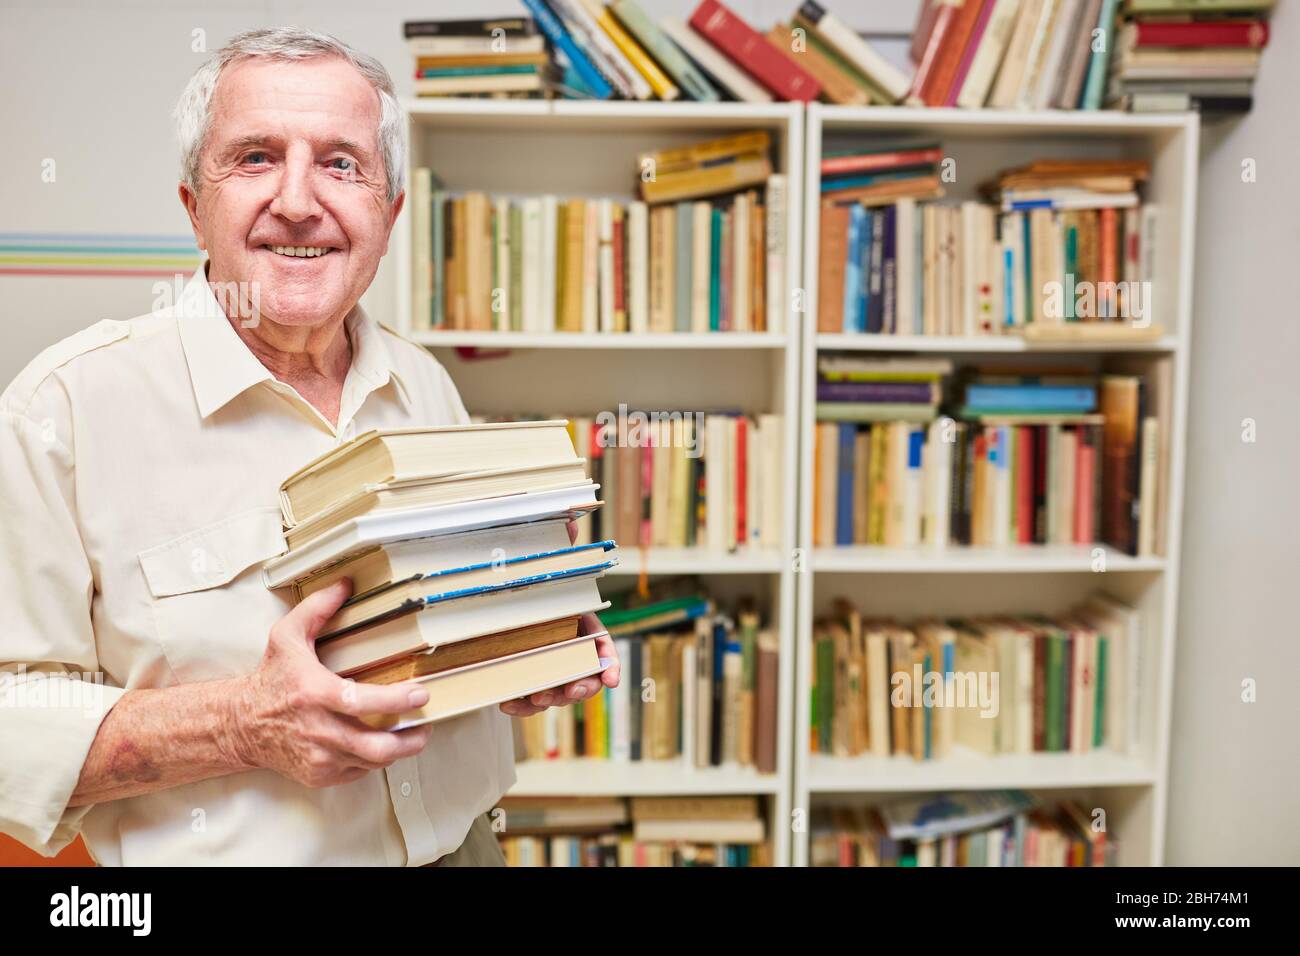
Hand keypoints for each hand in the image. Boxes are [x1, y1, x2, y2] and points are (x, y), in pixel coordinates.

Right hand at [226, 579, 434, 787]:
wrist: (240, 724)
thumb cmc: (269, 679)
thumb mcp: (287, 636)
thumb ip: (317, 608)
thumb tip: (346, 584)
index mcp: (315, 694)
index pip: (363, 702)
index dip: (397, 701)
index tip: (421, 694)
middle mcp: (318, 730)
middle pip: (376, 746)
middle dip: (410, 739)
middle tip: (426, 725)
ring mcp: (319, 758)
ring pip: (371, 762)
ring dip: (398, 750)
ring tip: (413, 735)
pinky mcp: (318, 775)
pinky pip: (358, 772)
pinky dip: (373, 760)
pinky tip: (381, 744)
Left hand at [498, 610, 619, 717]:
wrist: (531, 613)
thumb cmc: (557, 613)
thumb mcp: (576, 611)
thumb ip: (587, 623)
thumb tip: (591, 641)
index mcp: (591, 651)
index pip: (607, 663)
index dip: (611, 671)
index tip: (610, 680)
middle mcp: (575, 672)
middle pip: (582, 688)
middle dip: (578, 691)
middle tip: (570, 689)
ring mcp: (554, 683)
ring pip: (555, 699)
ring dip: (546, 701)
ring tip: (535, 697)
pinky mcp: (532, 690)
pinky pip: (528, 703)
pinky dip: (520, 706)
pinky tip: (508, 703)